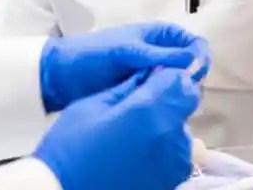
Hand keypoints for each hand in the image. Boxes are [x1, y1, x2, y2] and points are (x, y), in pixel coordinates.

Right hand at [33, 68, 199, 189]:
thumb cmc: (70, 150)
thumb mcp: (92, 107)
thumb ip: (128, 88)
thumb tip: (149, 75)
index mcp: (149, 112)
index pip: (180, 81)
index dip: (166, 78)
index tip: (152, 83)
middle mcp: (170, 137)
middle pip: (182, 107)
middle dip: (164, 103)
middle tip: (134, 114)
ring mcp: (174, 163)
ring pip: (180, 132)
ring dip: (163, 130)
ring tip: (130, 141)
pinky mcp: (171, 182)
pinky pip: (174, 156)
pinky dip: (161, 153)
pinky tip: (134, 158)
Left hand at [40, 23, 209, 111]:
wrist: (61, 77)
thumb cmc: (91, 55)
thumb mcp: (125, 52)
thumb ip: (158, 55)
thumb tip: (192, 60)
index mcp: (161, 36)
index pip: (195, 44)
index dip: (199, 57)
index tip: (194, 74)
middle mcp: (161, 55)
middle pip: (191, 68)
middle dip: (188, 80)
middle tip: (177, 92)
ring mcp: (153, 76)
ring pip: (178, 86)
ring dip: (176, 94)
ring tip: (164, 101)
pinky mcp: (144, 94)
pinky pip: (163, 99)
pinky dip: (164, 104)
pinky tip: (157, 110)